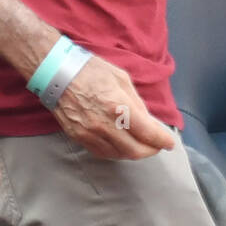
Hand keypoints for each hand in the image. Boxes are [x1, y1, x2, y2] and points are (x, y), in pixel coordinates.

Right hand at [53, 54, 175, 160]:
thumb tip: (147, 120)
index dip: (162, 140)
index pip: (148, 133)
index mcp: (119, 106)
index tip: (169, 142)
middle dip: (150, 150)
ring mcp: (90, 133)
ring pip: (119, 155)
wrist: (56, 72)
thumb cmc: (90, 70)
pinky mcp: (78, 137)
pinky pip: (102, 153)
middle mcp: (105, 124)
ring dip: (134, 153)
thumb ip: (136, 102)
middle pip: (135, 150)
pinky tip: (122, 147)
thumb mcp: (121, 78)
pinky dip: (116, 153)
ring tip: (141, 146)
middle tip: (157, 146)